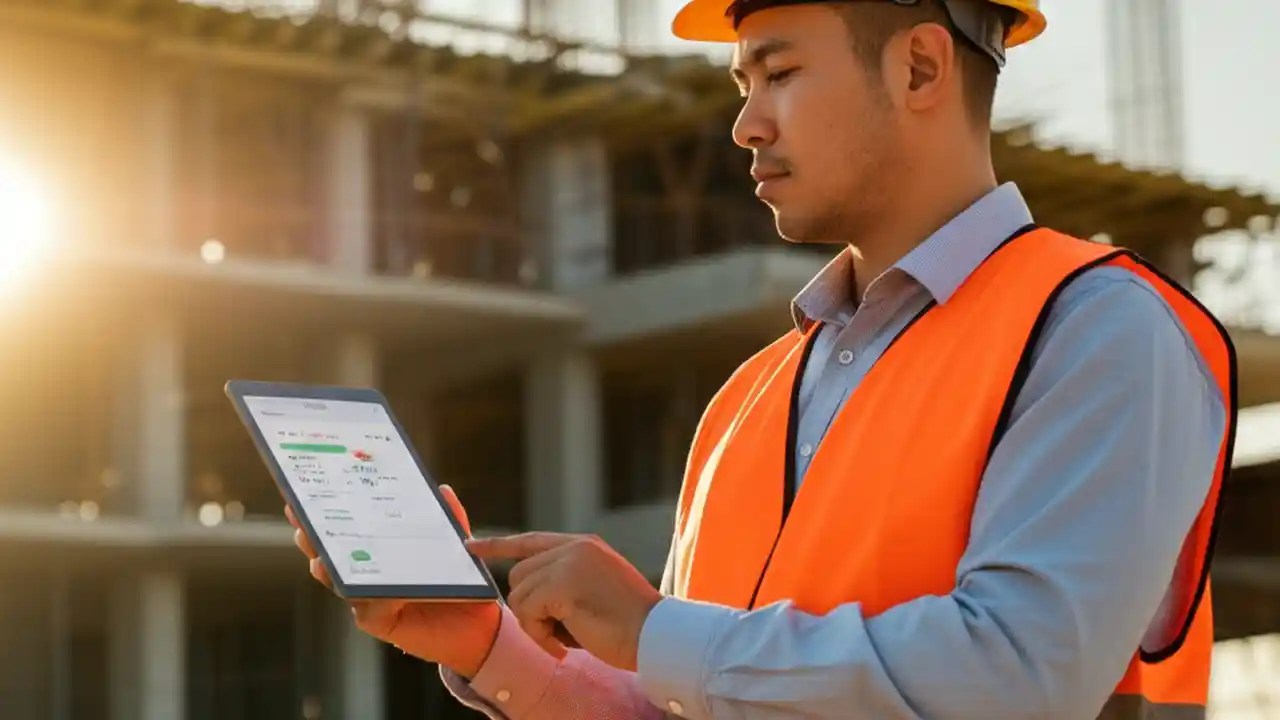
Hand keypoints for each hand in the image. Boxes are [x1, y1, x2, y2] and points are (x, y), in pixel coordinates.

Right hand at [286, 485, 500, 677]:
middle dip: (311, 538)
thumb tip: (442, 489)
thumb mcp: (456, 546)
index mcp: (381, 552)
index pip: (349, 531)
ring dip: (327, 568)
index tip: (310, 495)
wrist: (479, 626)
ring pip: (339, 582)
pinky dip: (373, 597)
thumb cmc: (462, 584)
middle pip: (330, 555)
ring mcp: (370, 599)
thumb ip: (450, 520)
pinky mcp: (380, 621)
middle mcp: (369, 575)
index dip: (327, 515)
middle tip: (300, 521)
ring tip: (319, 557)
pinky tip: (383, 589)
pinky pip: (368, 609)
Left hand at [467, 533, 662, 671]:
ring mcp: (570, 562)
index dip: (499, 545)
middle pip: (519, 575)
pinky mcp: (564, 584)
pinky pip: (528, 612)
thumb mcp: (594, 591)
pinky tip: (566, 646)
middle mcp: (576, 547)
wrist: (658, 636)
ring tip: (567, 640)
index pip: (531, 540)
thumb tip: (526, 595)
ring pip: (520, 595)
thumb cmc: (629, 625)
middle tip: (556, 634)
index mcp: (584, 545)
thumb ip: (564, 582)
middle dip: (529, 610)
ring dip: (536, 626)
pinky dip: (541, 636)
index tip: (472, 545)